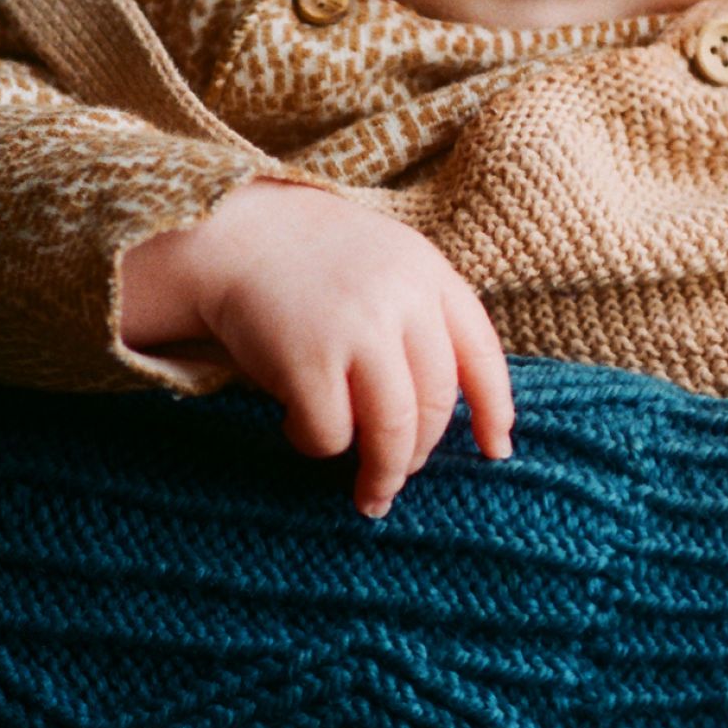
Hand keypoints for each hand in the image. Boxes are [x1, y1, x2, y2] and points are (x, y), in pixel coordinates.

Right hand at [120, 179, 513, 515]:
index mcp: (428, 273)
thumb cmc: (312, 261)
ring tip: (371, 494)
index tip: (496, 451)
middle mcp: (402, 299)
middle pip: (436, 403)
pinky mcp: (309, 360)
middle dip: (422, 453)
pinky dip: (318, 444)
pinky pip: (332, 434)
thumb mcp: (387, 264)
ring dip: (384, 473)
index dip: (495, 409)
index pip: (480, 353)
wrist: (230, 233)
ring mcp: (357, 329)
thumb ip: (424, 318)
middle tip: (401, 474)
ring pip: (394, 431)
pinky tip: (296, 425)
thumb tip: (463, 409)